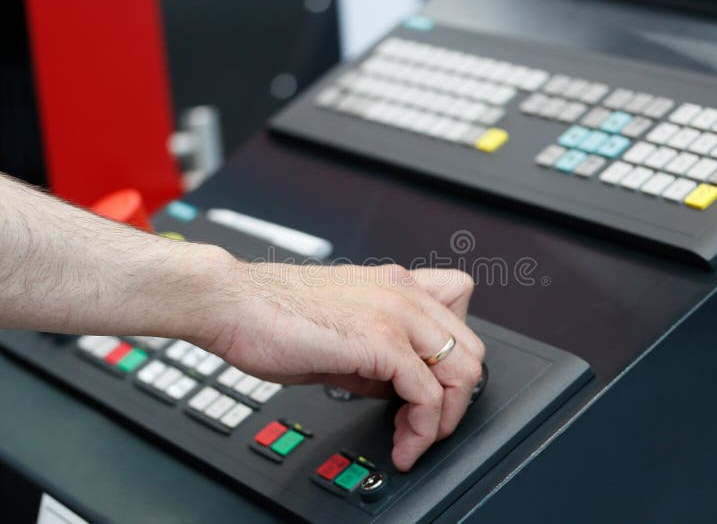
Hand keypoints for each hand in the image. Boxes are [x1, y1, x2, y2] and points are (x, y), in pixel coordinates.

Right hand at [197, 260, 485, 470]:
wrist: (232, 304)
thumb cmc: (272, 316)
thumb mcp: (342, 335)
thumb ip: (378, 357)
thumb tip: (398, 391)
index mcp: (394, 285)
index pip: (460, 316)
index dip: (452, 358)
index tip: (431, 390)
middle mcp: (403, 292)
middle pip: (472, 348)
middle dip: (456, 397)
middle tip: (424, 424)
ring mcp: (395, 313)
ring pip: (462, 371)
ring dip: (444, 418)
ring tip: (414, 441)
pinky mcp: (380, 340)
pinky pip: (428, 392)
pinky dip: (423, 428)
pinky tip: (401, 443)